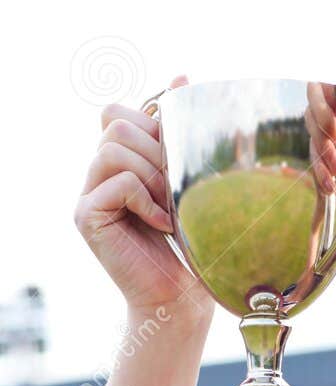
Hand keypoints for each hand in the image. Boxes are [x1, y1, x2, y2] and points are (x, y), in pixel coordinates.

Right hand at [73, 75, 214, 322]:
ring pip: (113, 147)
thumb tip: (181, 76)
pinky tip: (161, 225)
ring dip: (152, 174)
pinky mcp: (86, 216)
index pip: (119, 113)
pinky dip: (146, 199)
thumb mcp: (189, 182)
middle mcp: (97, 174)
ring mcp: (87, 194)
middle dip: (155, 150)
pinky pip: (117, 181)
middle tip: (177, 190)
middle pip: (115, 124)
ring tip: (170, 208)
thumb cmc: (191, 248)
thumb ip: (178, 136)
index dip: (151, 123)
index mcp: (119, 163)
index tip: (178, 153)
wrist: (180, 301)